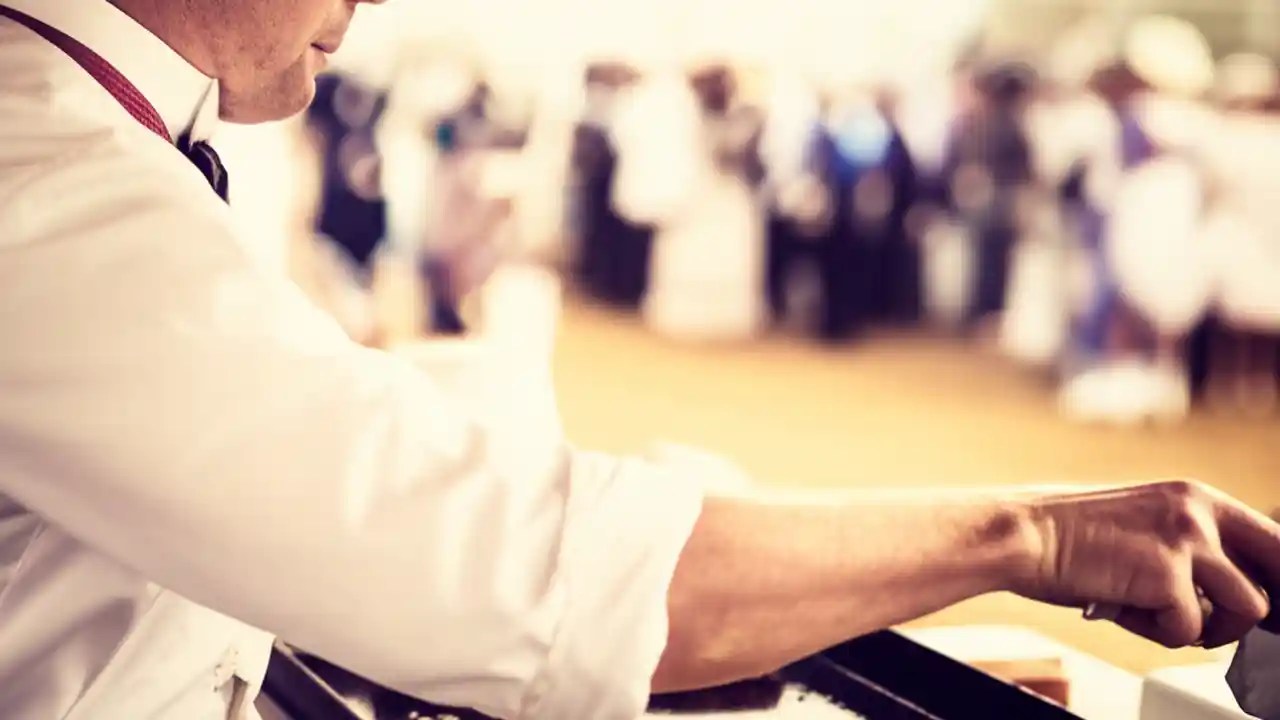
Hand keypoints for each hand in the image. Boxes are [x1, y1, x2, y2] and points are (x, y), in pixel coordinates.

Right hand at [1012, 480, 1278, 648]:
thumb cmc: (1071, 538)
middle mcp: (1200, 511)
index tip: (1274, 611)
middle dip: (1259, 610)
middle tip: (1226, 625)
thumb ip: (1190, 549)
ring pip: (1247, 610)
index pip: (1274, 540)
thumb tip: (1229, 597)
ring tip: (1155, 615)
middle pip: (1279, 574)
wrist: (1025, 536)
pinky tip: (1122, 610)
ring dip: (1205, 626)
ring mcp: (1187, 541)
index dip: (1278, 581)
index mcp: (1196, 496)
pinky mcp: (1167, 576)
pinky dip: (1156, 632)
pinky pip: (1190, 632)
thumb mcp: (1145, 525)